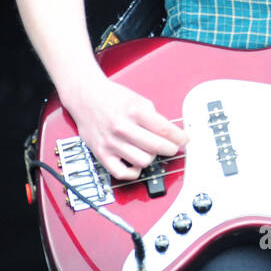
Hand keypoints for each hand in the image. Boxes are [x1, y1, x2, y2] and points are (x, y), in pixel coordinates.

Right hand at [63, 76, 188, 180]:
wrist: (86, 97)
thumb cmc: (112, 98)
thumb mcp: (138, 99)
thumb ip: (153, 117)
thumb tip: (171, 133)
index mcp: (134, 111)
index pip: (164, 129)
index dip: (179, 137)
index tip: (185, 139)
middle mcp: (122, 127)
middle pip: (157, 147)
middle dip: (171, 148)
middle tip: (173, 147)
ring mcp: (112, 142)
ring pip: (143, 161)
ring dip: (152, 158)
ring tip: (151, 151)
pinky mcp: (102, 154)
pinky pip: (122, 173)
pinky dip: (134, 172)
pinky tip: (137, 163)